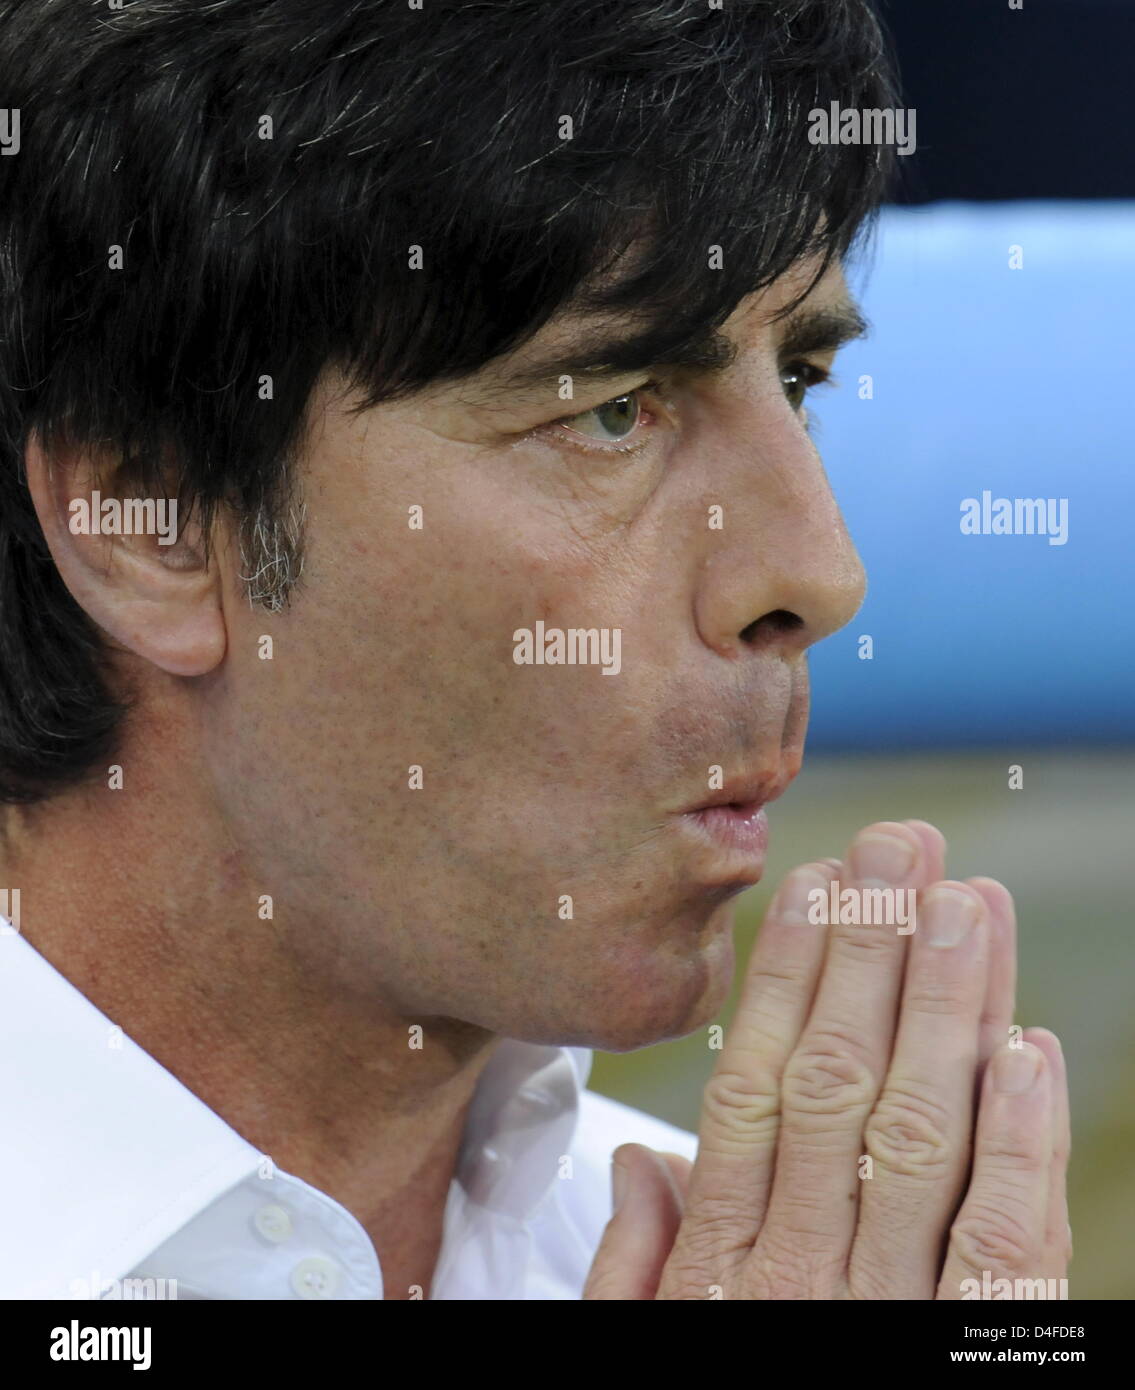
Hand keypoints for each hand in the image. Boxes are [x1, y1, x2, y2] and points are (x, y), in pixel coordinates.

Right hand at [584, 820, 1070, 1298]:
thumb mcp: (644, 1345)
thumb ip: (637, 1263)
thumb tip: (636, 1159)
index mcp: (723, 1263)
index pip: (751, 1087)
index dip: (785, 976)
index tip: (813, 884)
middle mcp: (804, 1273)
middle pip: (838, 1083)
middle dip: (870, 952)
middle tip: (898, 846)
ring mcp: (891, 1310)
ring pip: (920, 1134)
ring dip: (947, 1006)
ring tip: (966, 900)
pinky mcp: (971, 1347)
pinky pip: (1001, 1240)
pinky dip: (1020, 1140)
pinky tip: (1026, 1047)